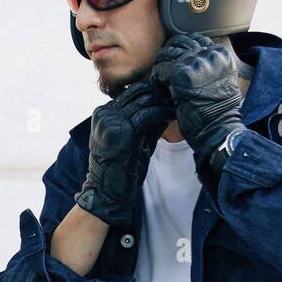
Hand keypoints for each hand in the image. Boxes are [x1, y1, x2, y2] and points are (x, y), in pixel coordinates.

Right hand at [75, 80, 174, 226]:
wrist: (107, 191)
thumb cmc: (120, 168)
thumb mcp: (131, 140)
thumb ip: (144, 123)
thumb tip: (165, 107)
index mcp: (102, 113)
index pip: (130, 92)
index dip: (151, 91)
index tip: (169, 93)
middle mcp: (104, 114)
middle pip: (137, 92)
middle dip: (159, 92)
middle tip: (178, 94)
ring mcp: (112, 121)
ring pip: (144, 101)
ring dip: (164, 101)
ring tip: (179, 103)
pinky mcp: (123, 130)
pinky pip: (148, 115)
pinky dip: (163, 112)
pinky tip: (174, 113)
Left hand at [152, 32, 245, 169]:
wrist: (217, 130)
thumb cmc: (216, 112)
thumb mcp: (218, 80)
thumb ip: (206, 64)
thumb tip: (187, 53)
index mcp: (221, 54)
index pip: (195, 39)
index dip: (180, 51)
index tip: (175, 66)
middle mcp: (210, 54)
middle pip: (178, 43)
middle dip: (168, 57)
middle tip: (164, 75)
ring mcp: (196, 63)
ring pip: (166, 54)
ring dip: (160, 69)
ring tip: (163, 86)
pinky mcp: (182, 74)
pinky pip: (160, 71)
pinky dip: (157, 83)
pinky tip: (162, 94)